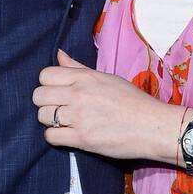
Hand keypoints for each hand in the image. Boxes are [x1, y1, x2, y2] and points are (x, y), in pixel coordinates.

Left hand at [34, 47, 173, 160]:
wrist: (153, 126)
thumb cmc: (133, 101)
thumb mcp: (107, 78)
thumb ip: (79, 68)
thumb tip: (59, 54)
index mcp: (85, 77)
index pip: (45, 75)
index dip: (47, 84)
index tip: (57, 91)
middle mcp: (79, 94)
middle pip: (38, 96)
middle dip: (45, 103)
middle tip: (59, 108)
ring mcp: (80, 116)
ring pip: (43, 116)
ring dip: (51, 121)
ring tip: (65, 122)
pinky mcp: (82, 138)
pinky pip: (51, 137)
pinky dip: (55, 137)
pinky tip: (68, 135)